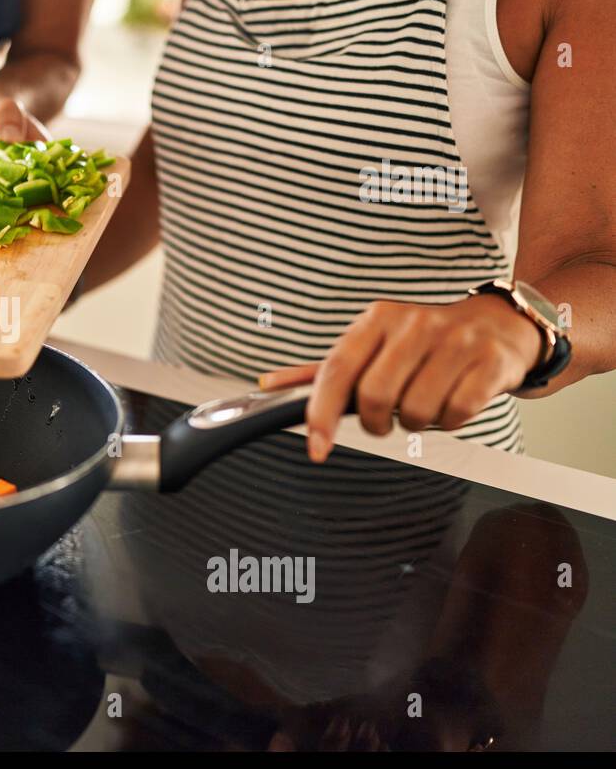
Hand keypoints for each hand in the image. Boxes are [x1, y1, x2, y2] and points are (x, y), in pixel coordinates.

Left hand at [259, 297, 541, 461]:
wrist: (500, 324)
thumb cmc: (425, 341)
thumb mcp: (372, 344)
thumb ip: (323, 370)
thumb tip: (268, 385)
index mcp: (377, 320)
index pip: (336, 370)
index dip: (321, 414)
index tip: (316, 448)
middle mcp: (415, 324)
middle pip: (375, 396)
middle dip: (376, 423)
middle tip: (385, 420)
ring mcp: (456, 340)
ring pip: (417, 410)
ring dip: (416, 422)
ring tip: (424, 403)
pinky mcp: (490, 361)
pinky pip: (457, 413)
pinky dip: (450, 420)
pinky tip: (453, 401)